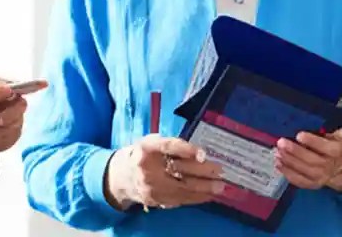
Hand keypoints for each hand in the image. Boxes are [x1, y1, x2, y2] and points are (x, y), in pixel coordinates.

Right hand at [105, 135, 224, 211]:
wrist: (121, 176)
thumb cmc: (143, 154)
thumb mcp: (153, 142)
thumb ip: (172, 145)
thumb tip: (200, 154)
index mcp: (147, 147)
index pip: (168, 146)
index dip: (187, 150)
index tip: (203, 154)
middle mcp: (147, 167)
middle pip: (179, 169)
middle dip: (203, 171)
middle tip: (220, 170)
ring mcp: (151, 186)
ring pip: (182, 188)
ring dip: (204, 188)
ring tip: (220, 186)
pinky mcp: (155, 199)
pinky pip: (179, 199)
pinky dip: (196, 198)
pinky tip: (208, 195)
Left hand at [275, 129, 341, 191]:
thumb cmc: (339, 146)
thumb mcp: (340, 135)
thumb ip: (328, 130)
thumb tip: (312, 122)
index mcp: (337, 151)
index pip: (324, 147)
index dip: (311, 141)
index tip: (299, 135)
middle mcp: (330, 166)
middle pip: (311, 160)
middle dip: (294, 151)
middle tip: (281, 142)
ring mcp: (321, 177)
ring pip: (303, 170)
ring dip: (288, 161)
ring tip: (277, 151)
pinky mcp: (314, 184)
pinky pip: (299, 181)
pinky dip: (288, 173)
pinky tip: (279, 164)